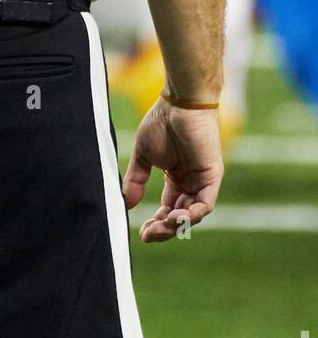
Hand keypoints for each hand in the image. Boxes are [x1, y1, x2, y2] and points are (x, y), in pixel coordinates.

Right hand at [123, 96, 223, 242]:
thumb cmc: (161, 122)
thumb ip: (135, 180)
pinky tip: (176, 218)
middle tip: (147, 235)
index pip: (168, 209)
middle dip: (164, 229)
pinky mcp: (212, 176)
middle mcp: (191, 183)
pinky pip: (205, 204)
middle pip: (180, 216)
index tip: (141, 233)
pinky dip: (192, 215)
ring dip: (176, 225)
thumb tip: (126, 204)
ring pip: (192, 215)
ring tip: (160, 227)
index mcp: (176, 178)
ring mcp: (202, 181)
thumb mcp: (143, 156)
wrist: (178, 102)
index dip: (156, 224)